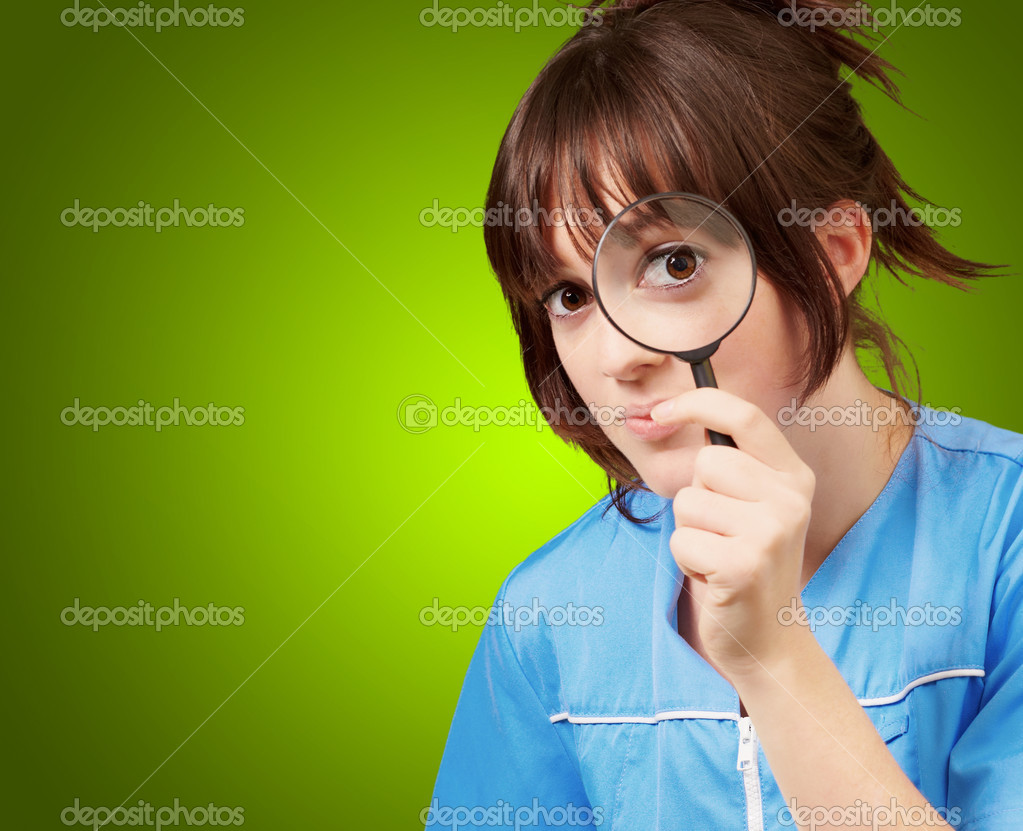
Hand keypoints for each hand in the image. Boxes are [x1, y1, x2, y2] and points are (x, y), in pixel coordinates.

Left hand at [649, 386, 816, 680]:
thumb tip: (657, 412)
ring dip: (689, 533)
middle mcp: (791, 499)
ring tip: (718, 556)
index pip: (745, 416)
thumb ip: (725, 463)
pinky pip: (682, 540)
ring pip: (687, 502)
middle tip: (720, 532)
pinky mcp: (744, 565)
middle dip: (694, 498)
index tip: (661, 411)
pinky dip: (686, 561)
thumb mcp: (749, 505)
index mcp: (793, 476)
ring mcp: (771, 532)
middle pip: (705, 464)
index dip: (698, 403)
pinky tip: (714, 578)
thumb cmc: (743, 563)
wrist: (767, 639)